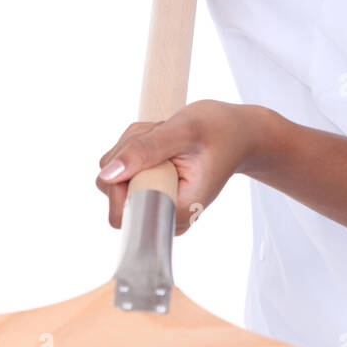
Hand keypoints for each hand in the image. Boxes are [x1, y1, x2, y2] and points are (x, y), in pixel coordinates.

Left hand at [96, 100, 265, 234]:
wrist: (238, 134)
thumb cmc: (220, 131)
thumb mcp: (184, 131)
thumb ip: (145, 150)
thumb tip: (107, 174)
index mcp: (177, 211)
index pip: (123, 214)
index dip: (121, 182)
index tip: (148, 154)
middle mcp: (164, 214)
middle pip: (112, 189)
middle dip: (130, 154)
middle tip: (162, 137)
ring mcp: (155, 202)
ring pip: (114, 173)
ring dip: (133, 145)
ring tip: (166, 137)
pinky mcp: (148, 188)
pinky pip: (122, 166)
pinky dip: (136, 146)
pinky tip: (162, 141)